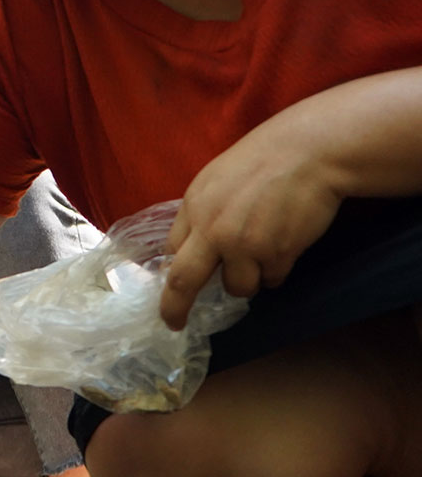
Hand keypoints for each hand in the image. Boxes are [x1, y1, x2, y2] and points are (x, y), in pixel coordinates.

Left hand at [160, 123, 342, 328]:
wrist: (306, 154)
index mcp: (194, 210)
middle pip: (184, 282)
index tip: (171, 291)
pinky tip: (285, 243)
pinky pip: (272, 279)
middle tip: (175, 322)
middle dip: (176, 308)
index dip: (172, 274)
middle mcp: (214, 231)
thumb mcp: (213, 182)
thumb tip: (186, 249)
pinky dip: (277, 270)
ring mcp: (246, 246)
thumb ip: (199, 215)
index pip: (171, 254)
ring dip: (248, 279)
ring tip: (263, 251)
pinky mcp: (278, 254)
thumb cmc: (260, 162)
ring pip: (238, 287)